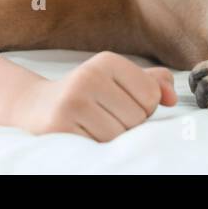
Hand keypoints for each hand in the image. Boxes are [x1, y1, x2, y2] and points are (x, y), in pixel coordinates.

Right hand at [9, 51, 177, 141]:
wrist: (35, 108)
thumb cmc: (86, 95)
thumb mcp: (116, 81)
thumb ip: (151, 83)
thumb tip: (172, 98)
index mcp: (106, 61)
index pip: (151, 95)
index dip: (142, 107)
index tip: (118, 103)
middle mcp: (89, 76)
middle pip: (137, 117)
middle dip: (126, 124)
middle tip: (101, 116)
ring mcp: (73, 101)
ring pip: (119, 135)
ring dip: (110, 138)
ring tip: (91, 126)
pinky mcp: (61, 126)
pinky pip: (99, 147)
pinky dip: (94, 147)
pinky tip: (81, 134)